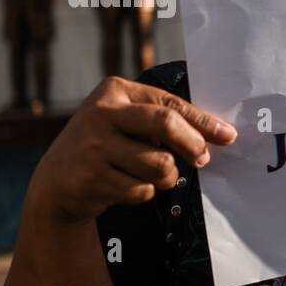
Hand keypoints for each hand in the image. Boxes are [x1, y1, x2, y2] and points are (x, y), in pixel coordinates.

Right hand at [26, 76, 236, 221]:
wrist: (58, 181)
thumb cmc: (107, 146)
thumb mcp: (126, 121)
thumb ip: (162, 120)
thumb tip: (219, 134)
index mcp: (114, 91)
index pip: (170, 104)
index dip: (203, 122)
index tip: (228, 135)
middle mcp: (101, 114)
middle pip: (165, 124)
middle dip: (192, 144)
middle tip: (202, 159)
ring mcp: (92, 146)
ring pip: (159, 165)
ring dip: (166, 177)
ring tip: (152, 176)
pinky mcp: (90, 179)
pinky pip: (141, 191)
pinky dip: (144, 194)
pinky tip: (125, 187)